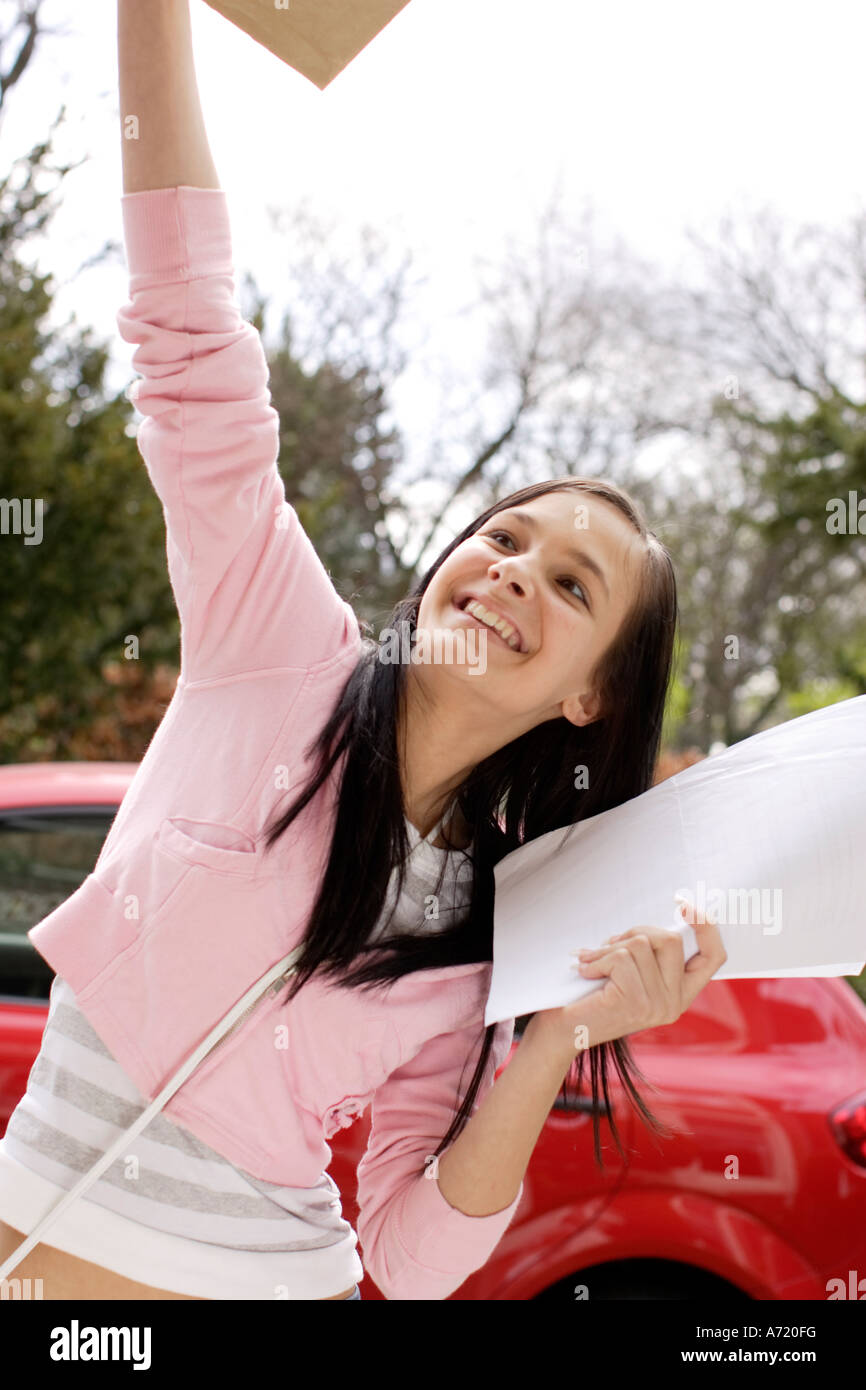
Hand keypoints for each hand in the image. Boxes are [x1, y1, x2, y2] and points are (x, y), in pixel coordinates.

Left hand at [525, 897, 726, 1062]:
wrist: (564, 1032)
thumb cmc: (593, 997)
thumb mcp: (630, 974)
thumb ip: (648, 954)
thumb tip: (650, 924)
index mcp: (681, 994)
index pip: (713, 957)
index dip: (707, 927)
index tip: (687, 906)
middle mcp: (676, 1003)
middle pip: (672, 940)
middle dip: (637, 931)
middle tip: (611, 944)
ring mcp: (659, 1005)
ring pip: (642, 945)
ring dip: (610, 947)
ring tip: (593, 961)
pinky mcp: (636, 1003)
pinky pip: (621, 958)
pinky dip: (598, 958)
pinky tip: (586, 971)